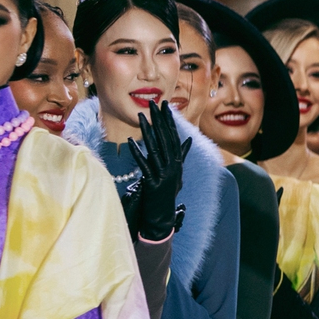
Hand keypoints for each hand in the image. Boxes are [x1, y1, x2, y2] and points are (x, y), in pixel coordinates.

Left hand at [127, 101, 187, 240]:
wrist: (163, 215)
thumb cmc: (168, 192)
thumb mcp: (177, 172)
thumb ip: (182, 154)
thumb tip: (187, 139)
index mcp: (178, 162)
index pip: (174, 136)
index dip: (169, 120)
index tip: (164, 105)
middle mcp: (173, 166)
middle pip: (166, 139)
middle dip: (159, 120)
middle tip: (153, 103)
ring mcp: (164, 175)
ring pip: (155, 148)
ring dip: (148, 131)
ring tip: (142, 115)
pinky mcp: (153, 183)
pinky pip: (144, 165)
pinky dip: (137, 153)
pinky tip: (130, 142)